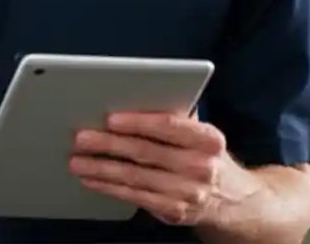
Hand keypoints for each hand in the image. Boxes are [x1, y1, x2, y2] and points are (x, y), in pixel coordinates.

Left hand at [69, 112, 256, 226]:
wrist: (232, 200)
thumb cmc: (204, 156)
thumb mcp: (200, 134)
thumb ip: (174, 118)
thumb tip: (130, 98)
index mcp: (208, 139)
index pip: (170, 126)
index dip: (139, 122)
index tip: (111, 118)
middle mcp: (201, 166)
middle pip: (146, 152)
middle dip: (109, 144)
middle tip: (82, 137)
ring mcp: (188, 192)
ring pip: (136, 177)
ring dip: (102, 168)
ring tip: (77, 160)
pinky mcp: (175, 212)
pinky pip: (135, 197)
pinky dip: (109, 187)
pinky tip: (91, 178)